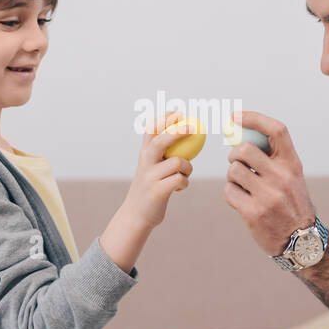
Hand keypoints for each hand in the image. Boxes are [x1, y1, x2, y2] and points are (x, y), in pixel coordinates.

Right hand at [120, 112, 192, 228]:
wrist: (136, 215)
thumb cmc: (150, 188)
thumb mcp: (151, 168)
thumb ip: (163, 154)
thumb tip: (185, 135)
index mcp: (144, 154)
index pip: (151, 130)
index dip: (164, 119)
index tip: (178, 112)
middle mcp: (145, 162)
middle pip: (161, 141)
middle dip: (177, 131)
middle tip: (192, 127)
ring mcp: (150, 177)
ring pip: (178, 162)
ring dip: (188, 168)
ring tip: (184, 175)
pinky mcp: (157, 191)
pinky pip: (180, 180)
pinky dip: (184, 182)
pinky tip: (180, 187)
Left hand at [222, 110, 316, 255]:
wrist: (302, 241)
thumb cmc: (292, 204)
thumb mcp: (292, 177)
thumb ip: (273, 159)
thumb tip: (241, 137)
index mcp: (292, 164)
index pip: (276, 130)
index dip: (254, 118)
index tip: (236, 117)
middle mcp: (282, 177)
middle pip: (245, 150)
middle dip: (234, 155)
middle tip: (237, 163)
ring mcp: (268, 196)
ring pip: (233, 171)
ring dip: (232, 177)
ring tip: (242, 186)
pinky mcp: (254, 213)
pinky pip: (229, 192)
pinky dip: (231, 194)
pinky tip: (242, 201)